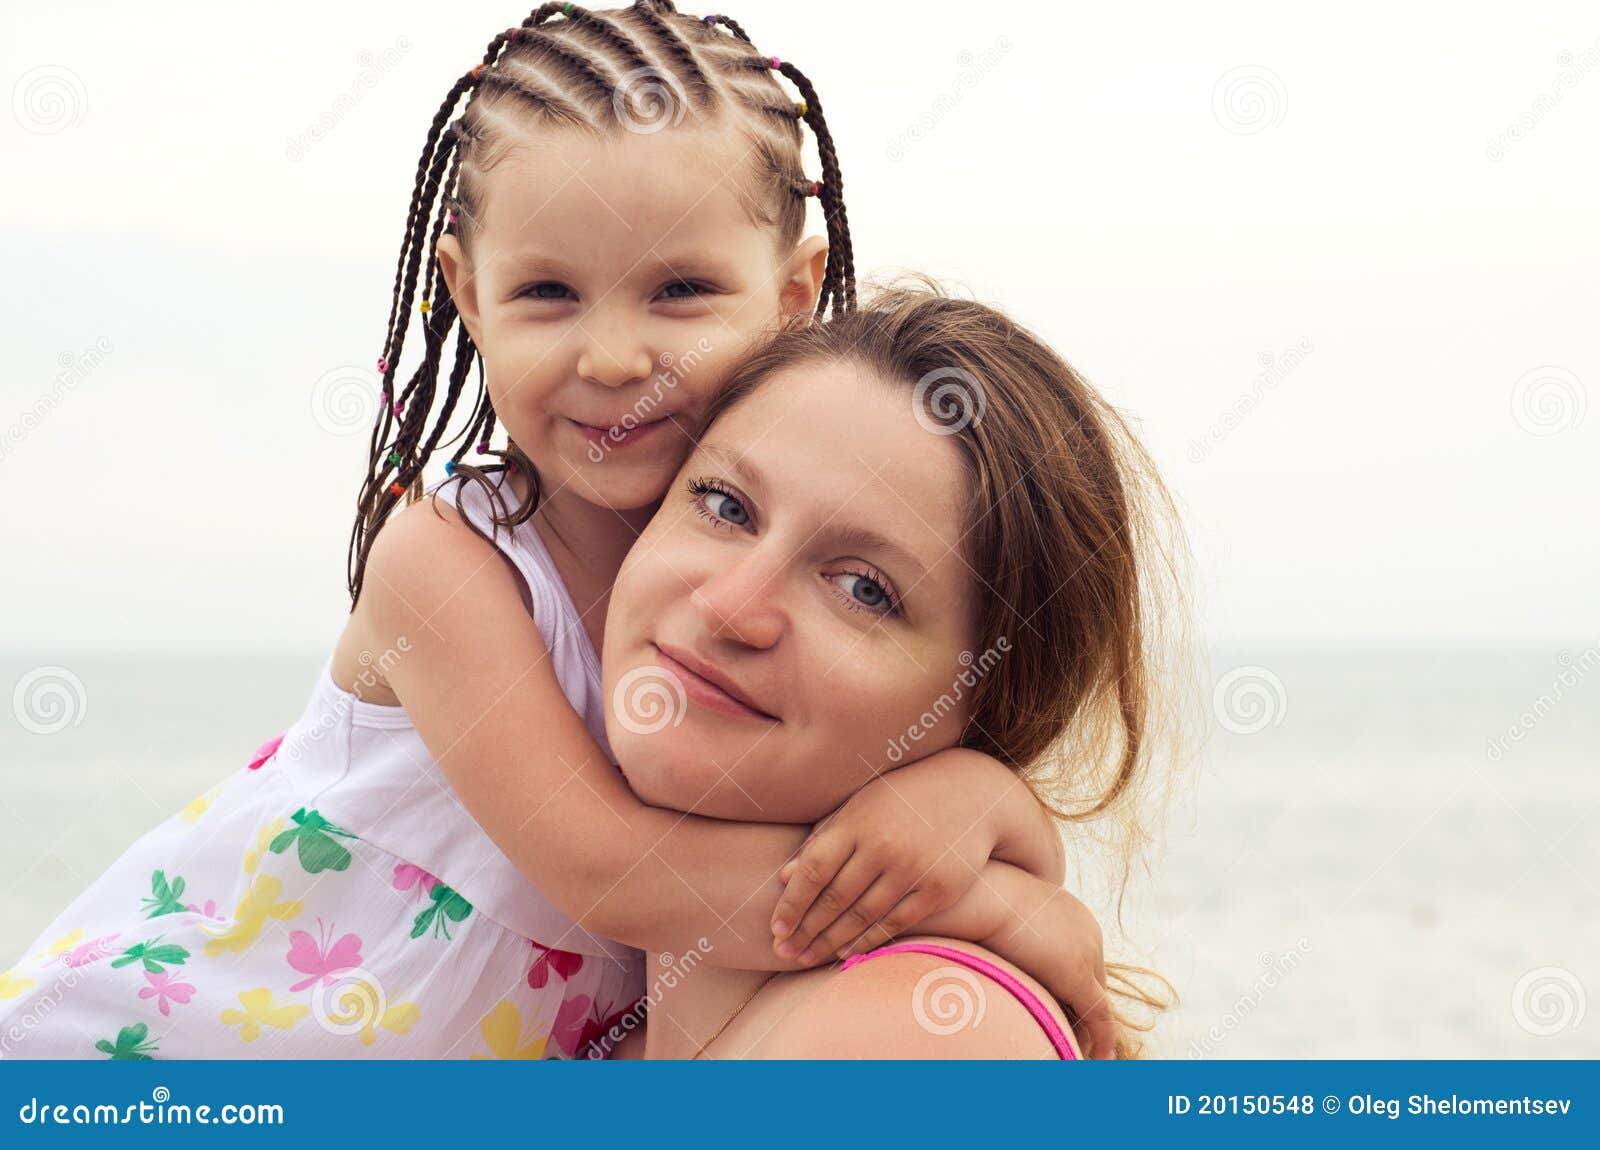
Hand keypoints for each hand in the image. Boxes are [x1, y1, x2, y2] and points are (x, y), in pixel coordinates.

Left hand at [769, 764, 996, 964]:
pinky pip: (895, 923)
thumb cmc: (902, 799)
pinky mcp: (938, 888)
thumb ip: (824, 839)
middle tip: (784, 952)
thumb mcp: (860, 806)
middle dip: (806, 930)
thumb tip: (785, 878)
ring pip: (863, 916)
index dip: (792, 903)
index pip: (814, 869)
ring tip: (808, 957)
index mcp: (857, 823)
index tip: (776, 928)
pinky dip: (868, 941)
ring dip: (832, 942)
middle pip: (835, 898)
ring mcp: (913, 869)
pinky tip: (846, 953)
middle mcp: (883, 846)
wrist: (970, 794)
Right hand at [986, 879, 1115, 1059]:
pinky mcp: (1076, 975)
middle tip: (1073, 1041)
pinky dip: (1102, 1040)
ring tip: (1076, 1056)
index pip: (1081, 957)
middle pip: (1094, 981)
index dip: (1072, 988)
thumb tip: (982, 946)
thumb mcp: (996, 911)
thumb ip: (1002, 931)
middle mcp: (1087, 930)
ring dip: (1088, 1031)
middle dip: (1084, 1011)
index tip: (1062, 1011)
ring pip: (1095, 1003)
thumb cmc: (974, 898)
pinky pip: (1098, 1016)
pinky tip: (1099, 1060)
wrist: (978, 891)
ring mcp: (1086, 951)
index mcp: (1070, 912)